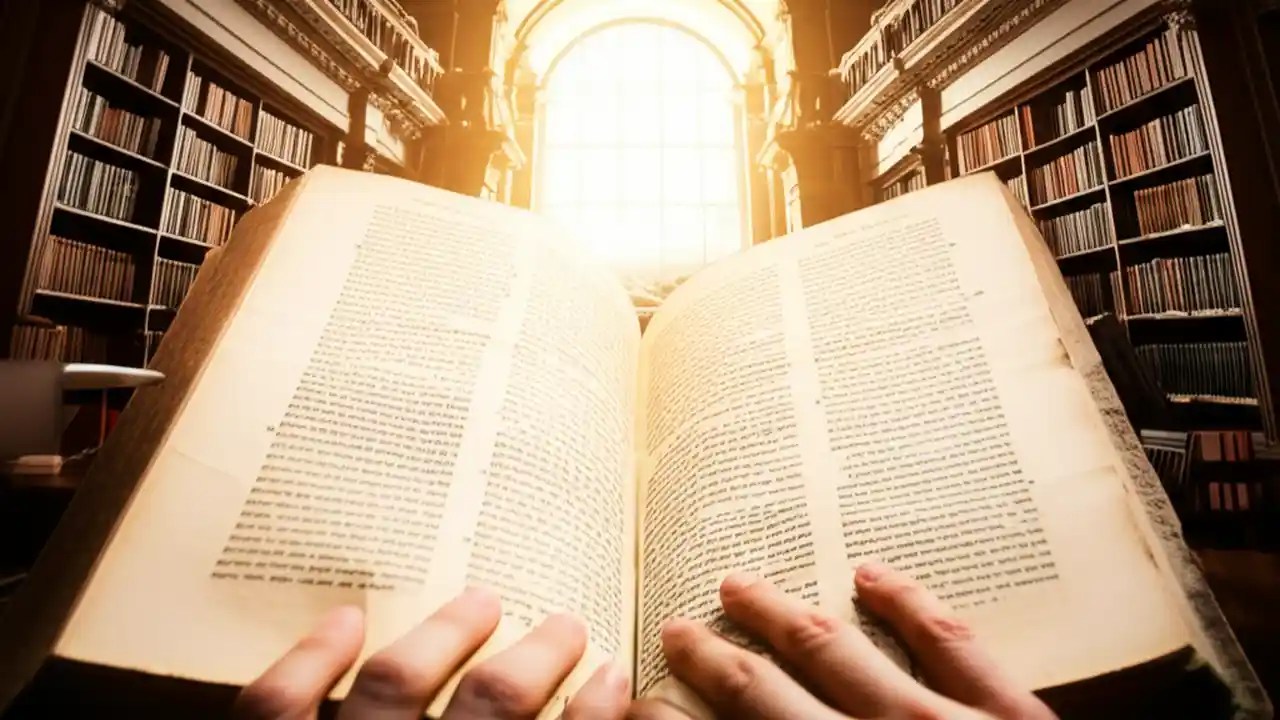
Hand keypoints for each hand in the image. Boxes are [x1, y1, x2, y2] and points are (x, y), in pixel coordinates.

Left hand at [234, 587, 630, 718]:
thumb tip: (601, 704)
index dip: (594, 716)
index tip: (616, 677)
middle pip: (486, 710)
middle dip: (534, 665)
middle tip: (568, 627)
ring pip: (394, 690)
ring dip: (448, 638)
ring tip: (486, 600)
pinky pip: (277, 711)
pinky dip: (309, 663)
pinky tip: (346, 620)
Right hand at [631, 563, 1056, 719]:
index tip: (640, 700)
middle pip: (766, 695)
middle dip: (713, 662)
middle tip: (675, 630)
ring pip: (839, 652)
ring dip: (779, 616)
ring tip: (737, 583)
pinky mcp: (1012, 718)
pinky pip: (951, 644)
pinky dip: (905, 603)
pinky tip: (869, 575)